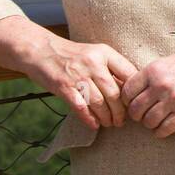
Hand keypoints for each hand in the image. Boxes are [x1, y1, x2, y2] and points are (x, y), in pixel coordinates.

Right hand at [23, 31, 137, 129]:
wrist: (41, 49)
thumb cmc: (72, 55)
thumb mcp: (94, 54)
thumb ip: (110, 68)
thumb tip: (128, 91)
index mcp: (104, 52)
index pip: (128, 73)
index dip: (133, 92)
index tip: (134, 103)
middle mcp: (93, 62)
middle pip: (114, 92)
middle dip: (120, 111)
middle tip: (121, 120)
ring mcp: (78, 74)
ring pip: (99, 102)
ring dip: (106, 117)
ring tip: (109, 123)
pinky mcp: (63, 86)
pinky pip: (81, 107)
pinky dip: (89, 118)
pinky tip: (94, 125)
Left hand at [121, 49, 174, 138]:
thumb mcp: (168, 62)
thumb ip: (151, 75)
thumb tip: (133, 90)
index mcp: (154, 70)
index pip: (127, 91)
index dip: (126, 100)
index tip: (131, 103)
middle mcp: (161, 85)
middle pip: (135, 109)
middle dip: (136, 115)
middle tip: (141, 115)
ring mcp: (173, 99)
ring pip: (148, 121)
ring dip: (149, 124)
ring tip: (154, 121)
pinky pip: (165, 128)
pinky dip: (160, 132)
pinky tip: (162, 129)